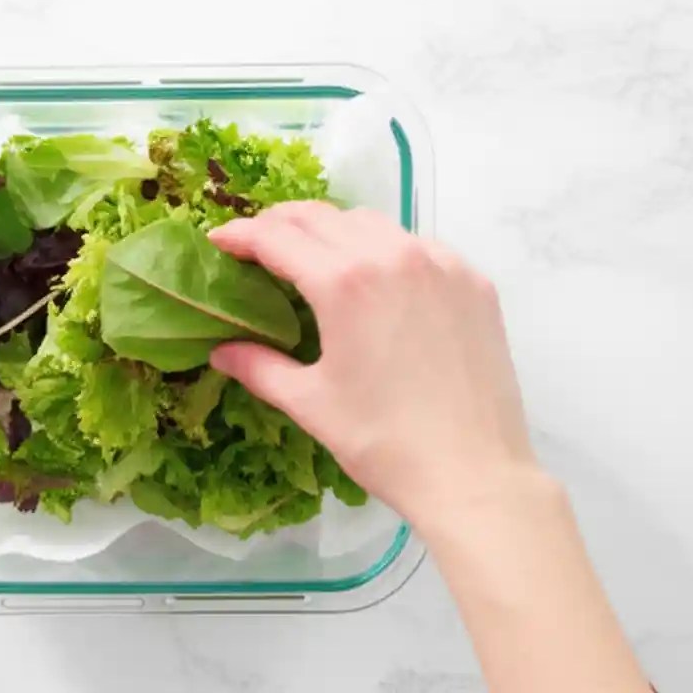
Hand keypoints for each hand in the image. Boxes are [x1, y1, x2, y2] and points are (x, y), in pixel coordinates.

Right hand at [208, 202, 536, 528]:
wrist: (473, 474)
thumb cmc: (383, 442)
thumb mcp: (310, 403)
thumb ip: (259, 367)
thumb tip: (221, 351)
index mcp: (345, 282)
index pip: (278, 238)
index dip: (240, 235)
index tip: (219, 241)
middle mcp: (394, 255)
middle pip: (323, 218)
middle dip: (281, 225)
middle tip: (256, 245)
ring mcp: (441, 264)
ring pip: (373, 224)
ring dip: (333, 230)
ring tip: (313, 256)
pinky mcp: (473, 282)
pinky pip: (418, 246)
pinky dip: (385, 249)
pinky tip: (376, 279)